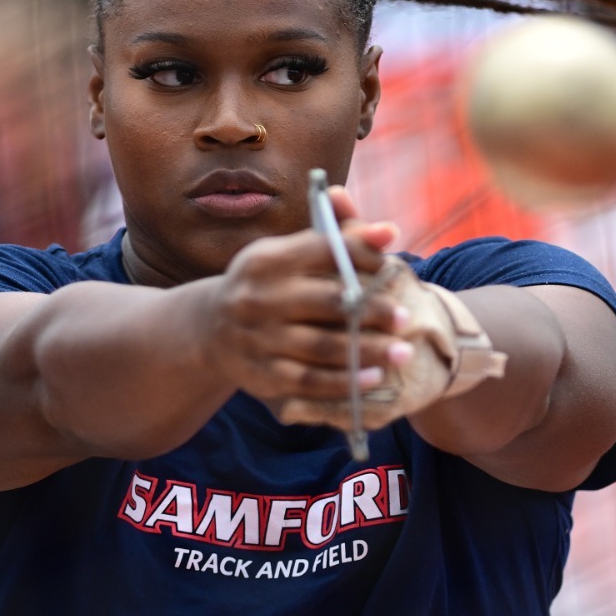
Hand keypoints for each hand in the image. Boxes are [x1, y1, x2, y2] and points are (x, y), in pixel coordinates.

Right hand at [203, 187, 413, 406]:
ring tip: (403, 352)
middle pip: (329, 303)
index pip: (326, 251)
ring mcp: (257, 339)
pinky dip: (345, 382)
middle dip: (373, 310)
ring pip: (323, 347)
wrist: (210, 329)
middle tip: (405, 317)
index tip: (393, 268)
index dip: (364, 257)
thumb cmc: (266, 285)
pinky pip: (309, 382)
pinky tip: (374, 378)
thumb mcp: (288, 257)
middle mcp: (258, 298)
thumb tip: (389, 232)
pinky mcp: (260, 374)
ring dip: (368, 351)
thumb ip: (338, 243)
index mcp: (267, 260)